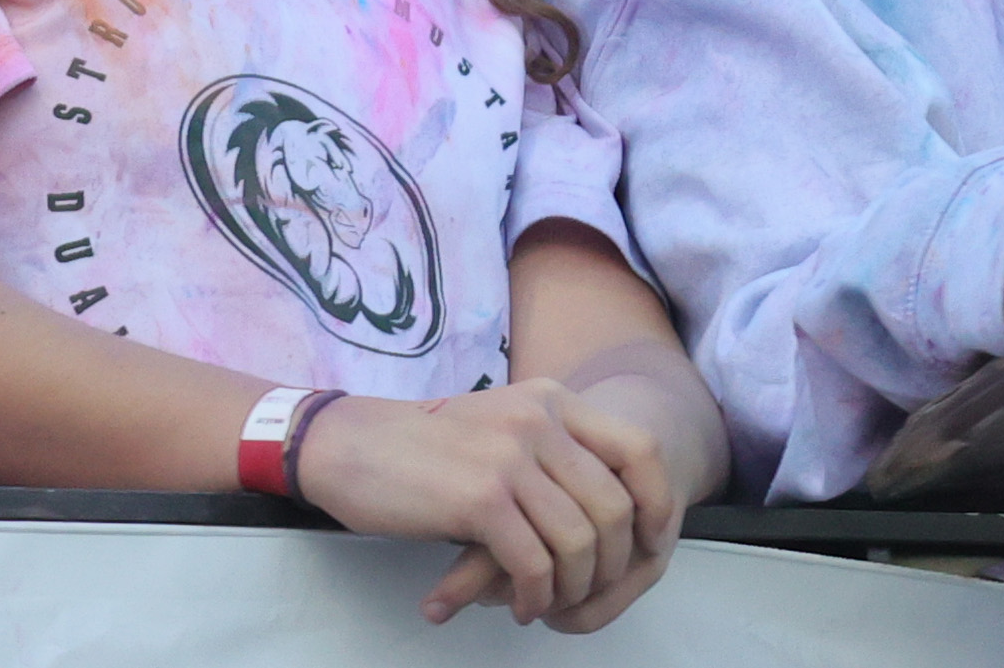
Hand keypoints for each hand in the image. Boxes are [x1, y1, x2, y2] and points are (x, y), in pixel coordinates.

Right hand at [296, 381, 676, 630]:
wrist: (346, 445)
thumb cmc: (422, 448)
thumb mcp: (499, 425)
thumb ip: (552, 449)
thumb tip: (615, 512)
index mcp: (549, 399)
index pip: (641, 451)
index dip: (657, 507)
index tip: (646, 547)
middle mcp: (537, 419)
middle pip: (615, 508)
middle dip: (609, 566)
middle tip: (581, 591)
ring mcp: (509, 456)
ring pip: (580, 542)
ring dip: (569, 589)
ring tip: (544, 602)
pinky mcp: (481, 498)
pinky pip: (537, 564)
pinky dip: (535, 596)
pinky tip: (517, 603)